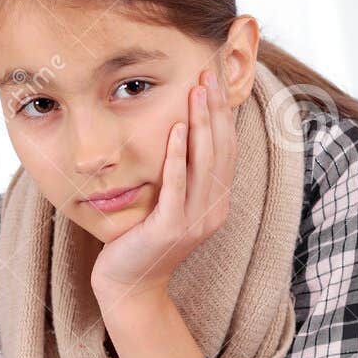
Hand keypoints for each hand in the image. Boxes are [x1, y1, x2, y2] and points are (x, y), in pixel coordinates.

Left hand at [90, 68, 236, 307]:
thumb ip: (182, 175)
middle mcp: (213, 211)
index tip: (214, 81)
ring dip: (200, 123)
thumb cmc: (144, 239)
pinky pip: (177, 185)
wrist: (130, 284)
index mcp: (217, 203)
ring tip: (196, 91)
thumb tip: (181, 132)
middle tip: (208, 74)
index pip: (226, 149)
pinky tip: (174, 129)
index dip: (223, 114)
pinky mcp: (171, 228)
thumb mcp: (170, 204)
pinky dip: (177, 155)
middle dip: (215, 109)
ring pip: (204, 163)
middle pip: (220, 150)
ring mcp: (195, 221)